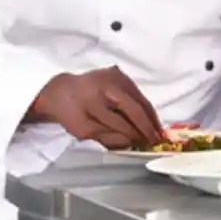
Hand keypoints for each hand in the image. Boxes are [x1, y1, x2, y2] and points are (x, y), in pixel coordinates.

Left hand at [28, 66, 163, 149]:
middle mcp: (107, 84)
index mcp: (93, 99)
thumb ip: (107, 137)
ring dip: (151, 116)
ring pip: (140, 98)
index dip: (133, 134)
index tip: (145, 145)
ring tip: (159, 131)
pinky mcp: (120, 74)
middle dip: (147, 125)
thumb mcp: (83, 131)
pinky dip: (145, 107)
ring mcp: (116, 76)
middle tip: (158, 139)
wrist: (61, 90)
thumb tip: (132, 142)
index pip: (119, 120)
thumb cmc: (70, 113)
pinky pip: (137, 93)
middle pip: (134, 106)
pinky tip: (151, 118)